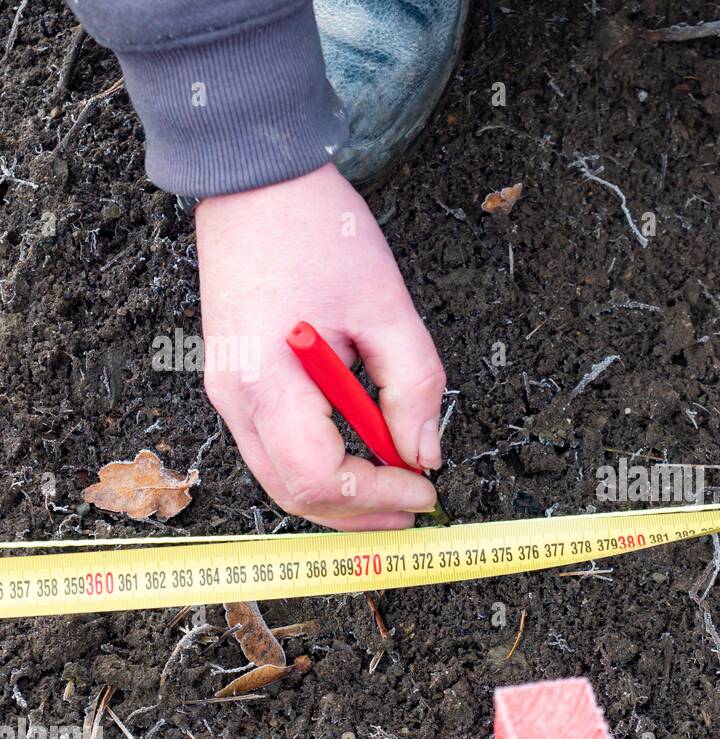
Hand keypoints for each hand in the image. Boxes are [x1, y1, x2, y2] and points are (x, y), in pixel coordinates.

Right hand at [196, 164, 443, 529]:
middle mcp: (236, 399)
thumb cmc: (320, 232)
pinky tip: (365, 455)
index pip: (320, 479)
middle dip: (360, 512)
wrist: (257, 182)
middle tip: (416, 506)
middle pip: (295, 494)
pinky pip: (278, 449)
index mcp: (268, 382)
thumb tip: (425, 454)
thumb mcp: (388, 307)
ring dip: (342, 495)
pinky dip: (323, 466)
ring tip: (398, 485)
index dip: (377, 496)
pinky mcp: (237, 384)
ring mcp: (229, 394)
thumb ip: (413, 388)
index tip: (426, 488)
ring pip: (282, 479)